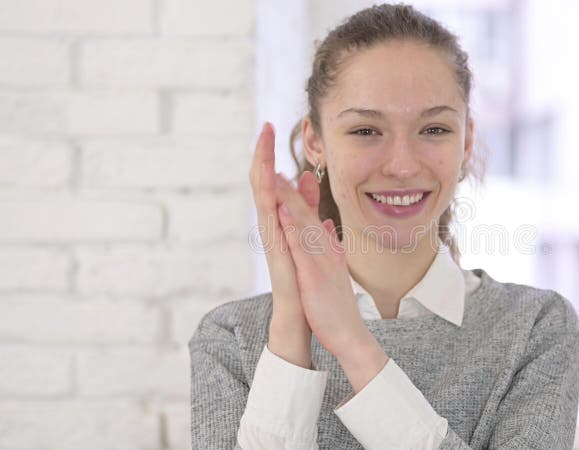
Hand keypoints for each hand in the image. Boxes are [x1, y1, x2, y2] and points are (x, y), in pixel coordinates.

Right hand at [249, 122, 322, 365]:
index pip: (275, 184)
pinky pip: (273, 228)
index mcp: (282, 224)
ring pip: (264, 202)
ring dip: (263, 175)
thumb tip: (310, 192)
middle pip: (264, 186)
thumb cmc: (304, 284)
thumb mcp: (311, 243)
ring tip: (260, 148)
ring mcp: (273, 243)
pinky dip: (272, 208)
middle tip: (264, 127)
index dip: (272, 156)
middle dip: (263, 156)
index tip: (272, 128)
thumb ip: (309, 216)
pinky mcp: (278, 259)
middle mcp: (273, 230)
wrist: (302, 319)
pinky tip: (271, 190)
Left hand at [273, 171, 370, 358]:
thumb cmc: (336, 306)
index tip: (289, 173)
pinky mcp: (314, 273)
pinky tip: (282, 210)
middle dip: (291, 186)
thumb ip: (328, 245)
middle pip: (306, 212)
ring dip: (290, 197)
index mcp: (326, 249)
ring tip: (275, 174)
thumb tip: (323, 224)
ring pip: (303, 223)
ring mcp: (321, 259)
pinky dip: (293, 225)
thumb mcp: (332, 270)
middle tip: (281, 165)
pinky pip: (302, 246)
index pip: (310, 216)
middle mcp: (325, 249)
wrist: (349, 334)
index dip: (299, 194)